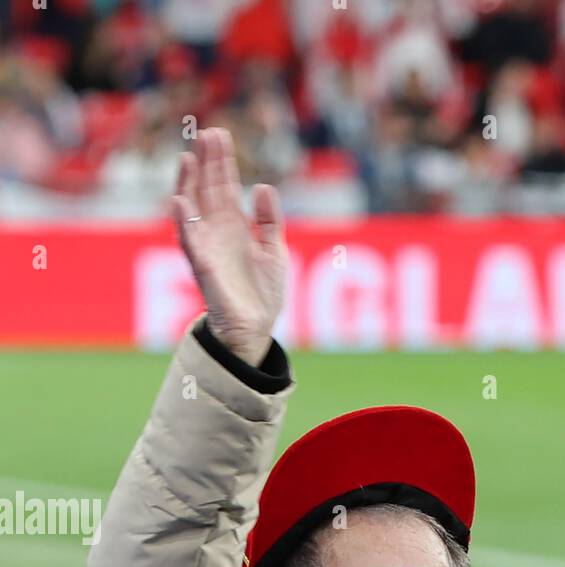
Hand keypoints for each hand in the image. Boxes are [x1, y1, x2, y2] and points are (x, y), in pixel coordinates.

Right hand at [169, 127, 286, 366]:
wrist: (256, 327)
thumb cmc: (263, 292)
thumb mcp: (275, 249)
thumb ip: (270, 219)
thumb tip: (262, 186)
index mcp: (234, 224)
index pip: (225, 184)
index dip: (222, 160)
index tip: (219, 133)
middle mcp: (216, 230)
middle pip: (207, 188)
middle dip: (206, 161)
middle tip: (205, 132)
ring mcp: (206, 245)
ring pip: (191, 207)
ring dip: (187, 183)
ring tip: (187, 157)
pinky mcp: (202, 265)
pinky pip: (188, 240)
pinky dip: (182, 221)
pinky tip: (179, 200)